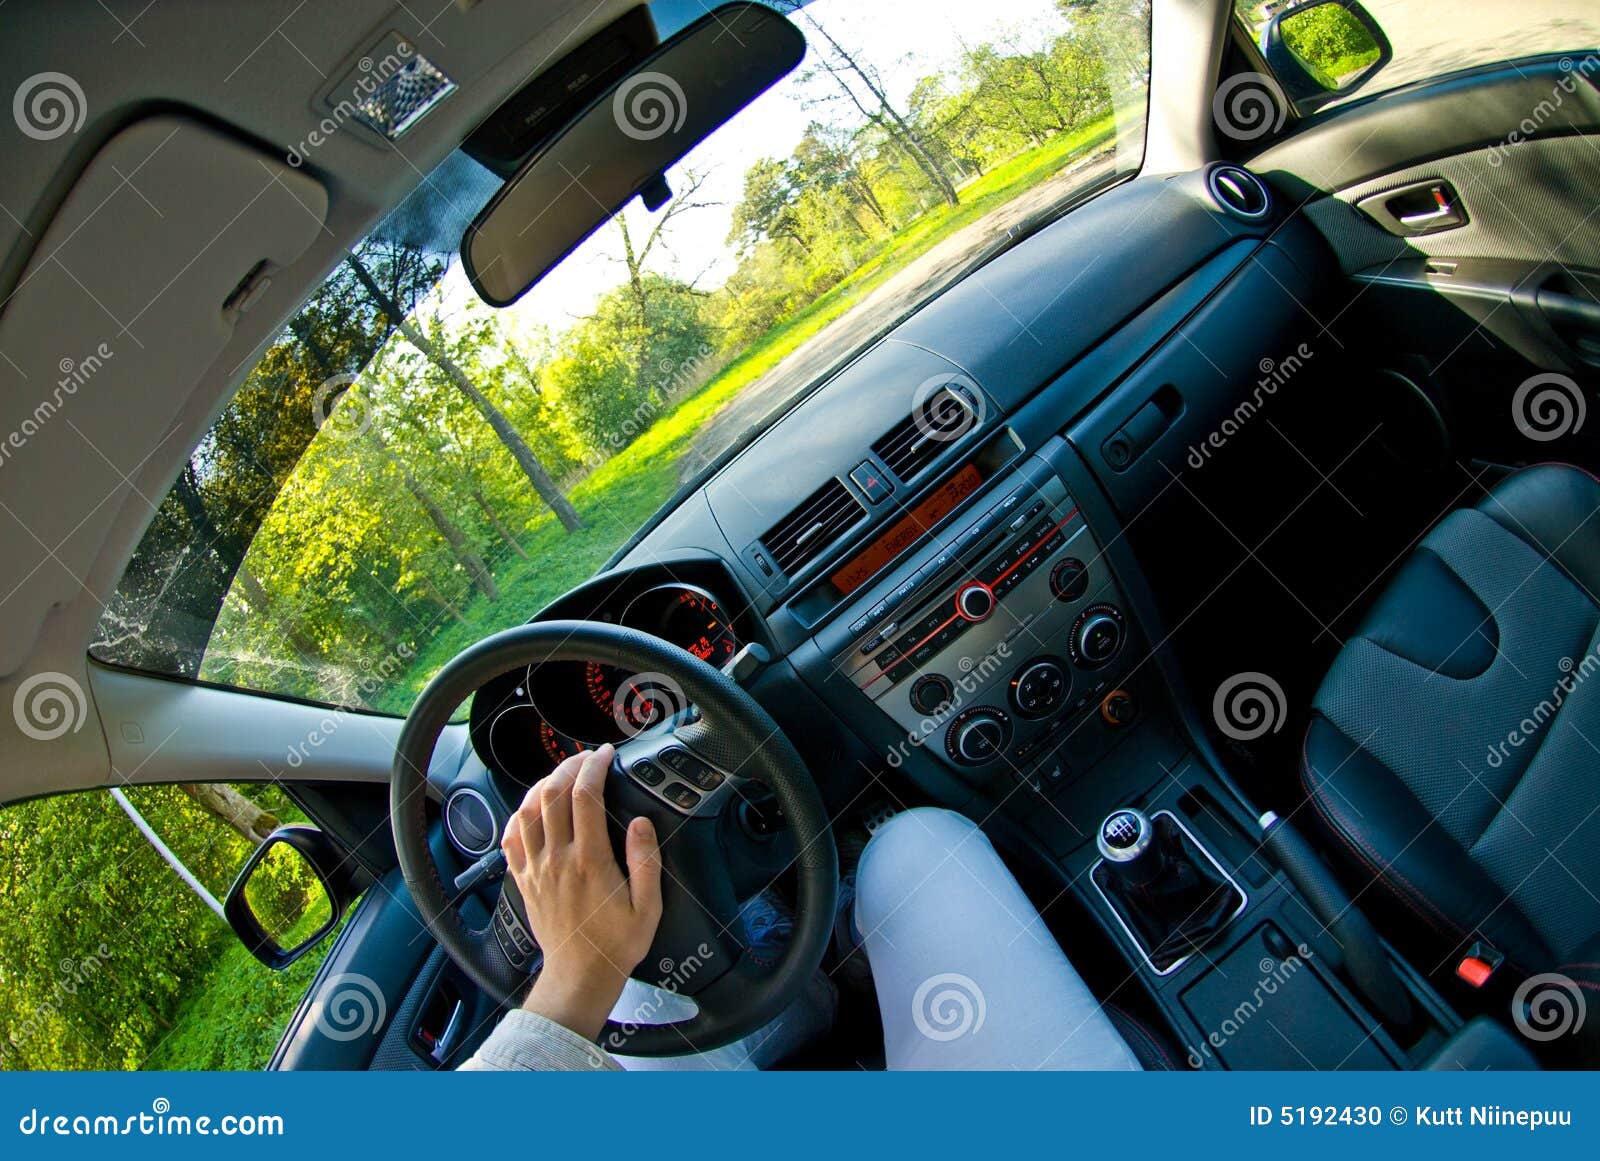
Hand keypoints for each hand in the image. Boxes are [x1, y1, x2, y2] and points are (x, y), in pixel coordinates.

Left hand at [501, 743, 663, 1040]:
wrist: (579, 976)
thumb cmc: (615, 944)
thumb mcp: (648, 907)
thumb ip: (646, 861)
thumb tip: (640, 823)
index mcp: (590, 861)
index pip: (586, 796)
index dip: (594, 766)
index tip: (605, 755)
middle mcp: (558, 860)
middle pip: (552, 793)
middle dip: (569, 765)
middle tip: (587, 758)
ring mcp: (536, 869)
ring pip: (528, 809)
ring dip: (543, 783)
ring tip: (562, 775)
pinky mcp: (524, 879)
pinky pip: (511, 836)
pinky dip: (519, 813)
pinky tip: (533, 807)